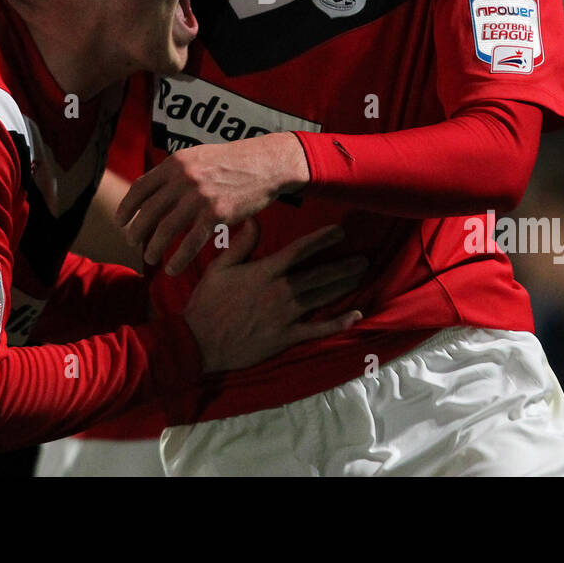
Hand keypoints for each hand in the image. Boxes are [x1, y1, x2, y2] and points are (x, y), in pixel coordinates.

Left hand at [116, 133, 309, 276]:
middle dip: (135, 231)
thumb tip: (151, 190)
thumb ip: (175, 172)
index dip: (126, 208)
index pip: (140, 188)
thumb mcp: (197, 156)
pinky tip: (171, 269)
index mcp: (175, 163)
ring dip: (153, 248)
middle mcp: (183, 179)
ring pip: (165, 230)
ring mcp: (199, 197)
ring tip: (149, 258)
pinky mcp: (216, 214)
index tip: (120, 222)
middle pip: (148, 212)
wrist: (265, 163)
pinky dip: (178, 259)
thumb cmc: (232, 161)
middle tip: (132, 244)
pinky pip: (190, 243)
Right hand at [182, 221, 365, 373]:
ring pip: (321, 298)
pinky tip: (356, 316)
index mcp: (263, 273)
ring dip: (343, 287)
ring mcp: (284, 317)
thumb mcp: (219, 268)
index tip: (339, 232)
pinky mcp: (285, 338)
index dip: (321, 240)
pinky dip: (338, 323)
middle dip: (342, 266)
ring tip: (361, 276)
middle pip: (318, 275)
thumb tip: (254, 220)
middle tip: (364, 259)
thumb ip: (240, 245)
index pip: (299, 251)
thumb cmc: (206, 304)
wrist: (199, 342)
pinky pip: (317, 330)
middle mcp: (279, 292)